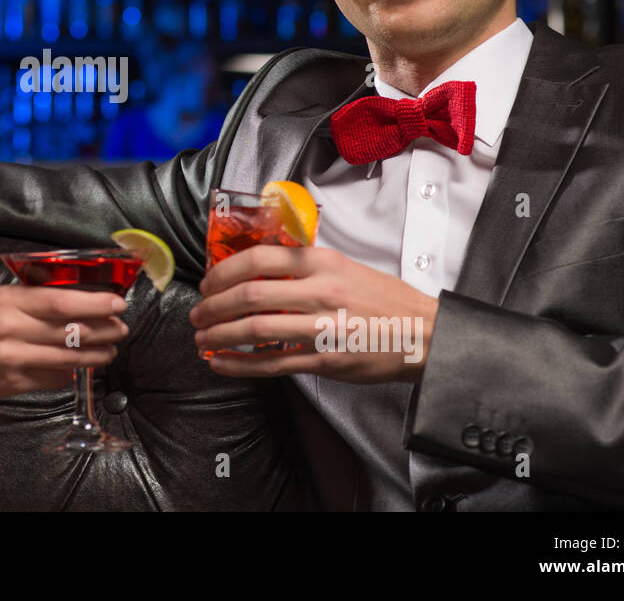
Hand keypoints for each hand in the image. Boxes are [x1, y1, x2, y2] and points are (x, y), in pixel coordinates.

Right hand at [0, 283, 128, 410]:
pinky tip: (80, 371)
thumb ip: (27, 302)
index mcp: (5, 301)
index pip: (60, 300)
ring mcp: (10, 358)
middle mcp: (9, 327)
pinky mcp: (10, 383)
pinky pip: (50, 379)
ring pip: (65, 356)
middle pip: (68, 328)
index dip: (94, 303)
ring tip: (110, 352)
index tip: (117, 302)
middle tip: (122, 328)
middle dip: (102, 328)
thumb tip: (72, 304)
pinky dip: (69, 375)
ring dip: (93, 355)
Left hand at [189, 245, 438, 383]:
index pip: (259, 258)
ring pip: (255, 330)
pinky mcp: (325, 361)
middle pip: (249, 294)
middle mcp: (320, 291)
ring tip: (202, 339)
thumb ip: (304, 266)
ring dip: (219, 335)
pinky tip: (221, 363)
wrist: (426, 334)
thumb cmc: (384, 300)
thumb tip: (255, 270)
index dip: (224, 271)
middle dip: (213, 305)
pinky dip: (240, 365)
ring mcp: (323, 328)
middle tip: (197, 313)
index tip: (207, 282)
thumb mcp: (345, 266)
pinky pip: (272, 363)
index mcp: (322, 262)